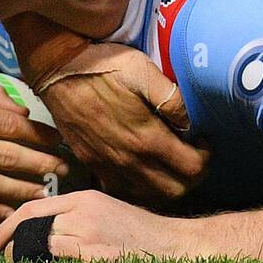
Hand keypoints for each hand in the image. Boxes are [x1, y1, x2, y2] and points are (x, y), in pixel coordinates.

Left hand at [0, 189, 189, 261]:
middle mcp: (83, 211)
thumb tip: (41, 228)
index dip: (10, 222)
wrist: (170, 243)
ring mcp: (89, 232)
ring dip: (25, 255)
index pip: (35, 206)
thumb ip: (75, 214)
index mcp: (84, 197)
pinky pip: (58, 257)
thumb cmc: (138, 231)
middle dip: (10, 239)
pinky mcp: (95, 253)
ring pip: (41, 241)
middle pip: (32, 223)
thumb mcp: (105, 209)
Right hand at [37, 43, 207, 205]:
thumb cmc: (102, 66)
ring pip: (149, 196)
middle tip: (191, 154)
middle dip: (192, 177)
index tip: (202, 140)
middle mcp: (128, 160)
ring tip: (169, 162)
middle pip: (175, 191)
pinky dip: (139, 187)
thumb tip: (190, 123)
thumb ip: (171, 99)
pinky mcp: (92, 164)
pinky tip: (142, 166)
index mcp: (146, 138)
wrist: (57, 70)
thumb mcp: (143, 70)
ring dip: (166, 184)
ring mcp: (108, 166)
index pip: (192, 169)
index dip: (205, 158)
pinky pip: (122, 190)